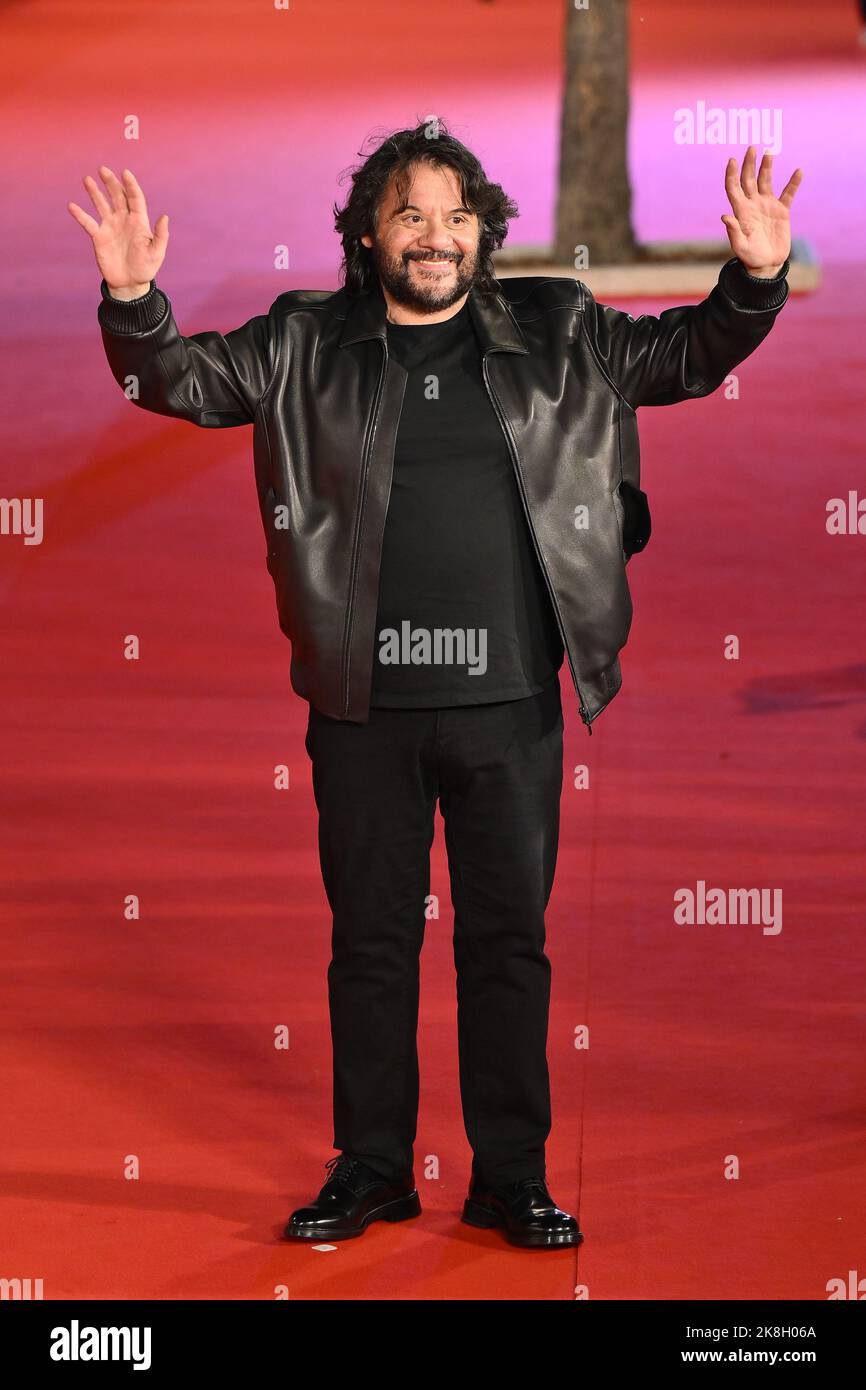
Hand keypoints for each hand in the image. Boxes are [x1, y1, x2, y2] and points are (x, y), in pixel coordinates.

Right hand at [67, 166, 168, 291]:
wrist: (130, 284)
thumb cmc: (146, 268)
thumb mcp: (156, 253)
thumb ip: (161, 235)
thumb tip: (165, 216)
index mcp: (139, 221)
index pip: (135, 198)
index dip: (131, 185)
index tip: (125, 172)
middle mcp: (124, 220)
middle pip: (117, 196)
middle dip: (111, 182)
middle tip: (103, 169)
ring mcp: (110, 227)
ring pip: (101, 204)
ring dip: (94, 192)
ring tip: (88, 179)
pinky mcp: (99, 237)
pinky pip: (88, 223)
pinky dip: (80, 214)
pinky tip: (72, 206)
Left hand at [721, 146, 801, 276]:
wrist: (767, 264)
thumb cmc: (750, 258)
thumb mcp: (740, 247)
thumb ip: (734, 232)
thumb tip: (726, 216)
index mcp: (741, 211)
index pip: (734, 188)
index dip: (732, 174)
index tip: (732, 160)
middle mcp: (753, 204)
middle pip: (749, 179)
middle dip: (749, 164)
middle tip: (751, 148)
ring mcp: (767, 206)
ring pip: (766, 181)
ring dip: (767, 167)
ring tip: (769, 153)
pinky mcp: (782, 211)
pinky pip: (788, 193)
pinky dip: (793, 183)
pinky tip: (798, 172)